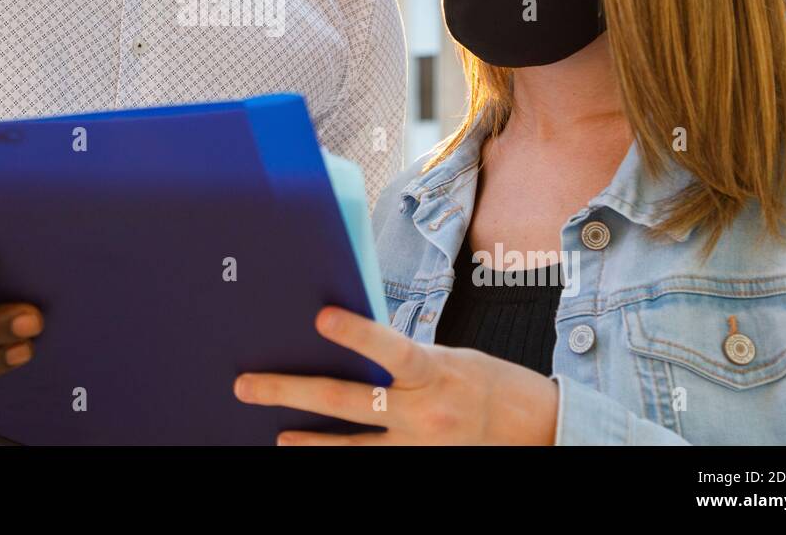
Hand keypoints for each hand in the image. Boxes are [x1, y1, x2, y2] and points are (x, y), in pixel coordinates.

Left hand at [234, 305, 557, 444]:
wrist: (539, 430)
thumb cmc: (488, 384)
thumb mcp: (450, 359)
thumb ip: (404, 359)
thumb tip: (351, 351)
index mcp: (436, 372)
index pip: (391, 347)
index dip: (357, 332)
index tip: (321, 317)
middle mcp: (426, 413)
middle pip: (348, 402)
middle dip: (290, 392)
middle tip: (246, 385)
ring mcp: (422, 447)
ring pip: (351, 448)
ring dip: (309, 440)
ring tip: (278, 435)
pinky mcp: (422, 468)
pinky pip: (374, 466)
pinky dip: (342, 460)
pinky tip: (313, 454)